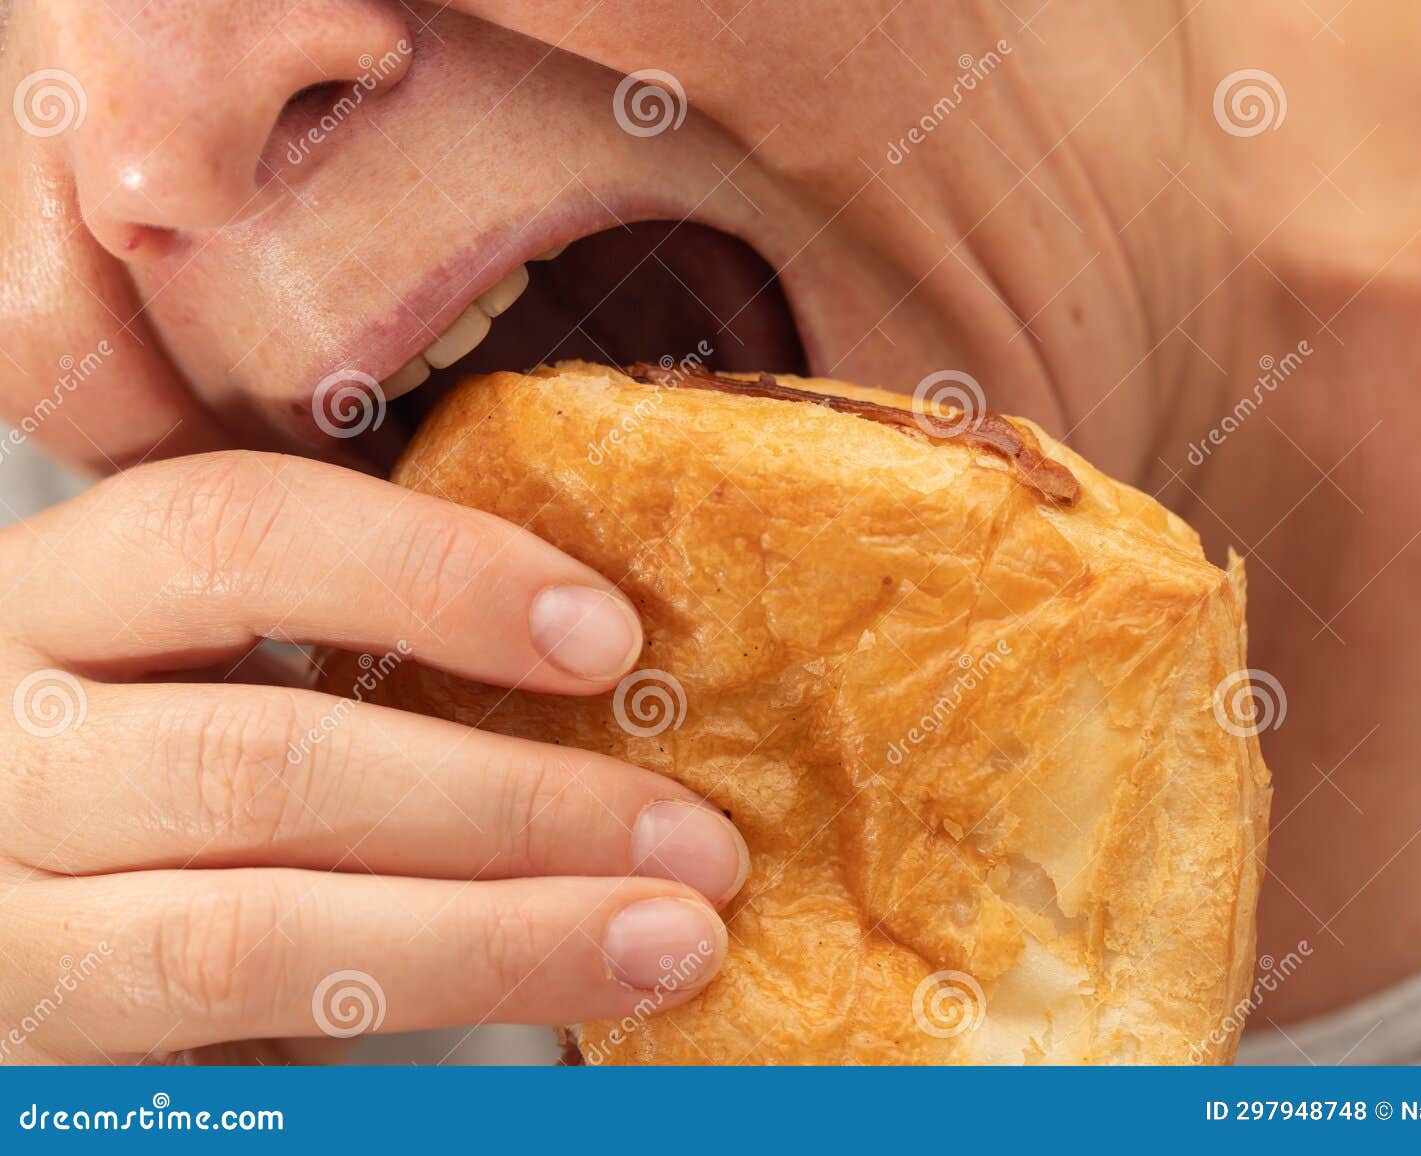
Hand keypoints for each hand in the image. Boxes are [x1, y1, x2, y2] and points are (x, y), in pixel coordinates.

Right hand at [0, 452, 745, 1063]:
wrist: (20, 907)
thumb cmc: (154, 751)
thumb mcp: (211, 662)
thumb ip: (348, 634)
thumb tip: (606, 642)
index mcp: (53, 594)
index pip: (230, 530)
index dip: (433, 572)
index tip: (610, 636)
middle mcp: (0, 745)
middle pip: (265, 759)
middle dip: (512, 804)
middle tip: (696, 839)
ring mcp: (3, 917)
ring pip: (254, 935)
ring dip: (496, 941)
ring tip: (664, 941)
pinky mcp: (35, 1052)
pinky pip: (239, 1058)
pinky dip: (415, 1026)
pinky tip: (543, 1011)